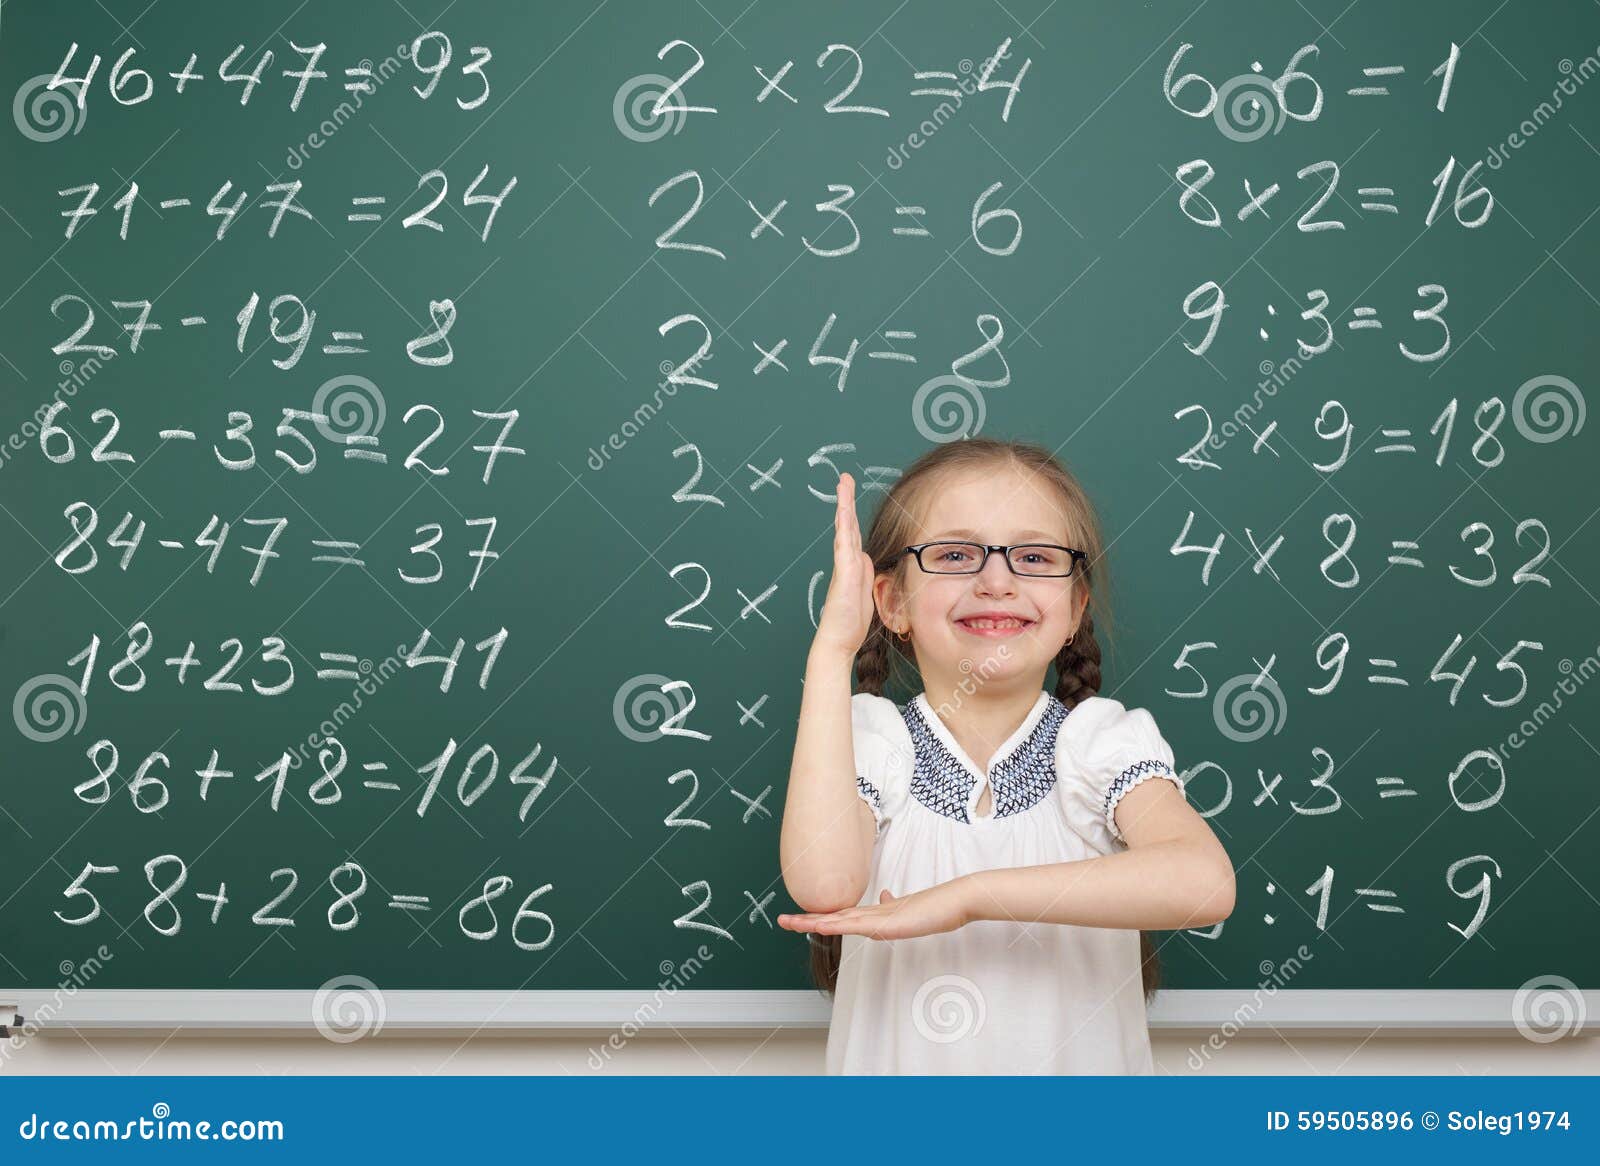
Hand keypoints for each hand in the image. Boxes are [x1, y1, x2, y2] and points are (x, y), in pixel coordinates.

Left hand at [777, 880, 972, 940]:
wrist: (954, 899)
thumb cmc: (935, 906)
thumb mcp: (909, 910)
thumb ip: (894, 906)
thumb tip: (885, 896)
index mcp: (876, 913)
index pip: (842, 915)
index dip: (820, 916)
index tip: (799, 918)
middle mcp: (873, 913)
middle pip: (833, 916)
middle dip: (807, 919)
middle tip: (783, 920)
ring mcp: (880, 917)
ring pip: (840, 919)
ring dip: (814, 921)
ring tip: (792, 922)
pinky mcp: (888, 922)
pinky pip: (856, 925)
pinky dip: (837, 924)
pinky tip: (822, 924)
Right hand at [810, 472, 877, 661]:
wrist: (838, 641)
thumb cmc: (850, 622)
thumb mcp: (866, 592)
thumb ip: (866, 573)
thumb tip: (866, 557)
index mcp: (854, 564)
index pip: (854, 532)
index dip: (853, 511)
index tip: (850, 491)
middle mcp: (847, 562)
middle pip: (848, 524)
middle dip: (846, 500)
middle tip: (845, 478)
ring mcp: (844, 567)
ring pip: (845, 531)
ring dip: (844, 507)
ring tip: (843, 486)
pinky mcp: (843, 577)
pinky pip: (844, 548)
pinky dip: (844, 531)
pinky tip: (843, 516)